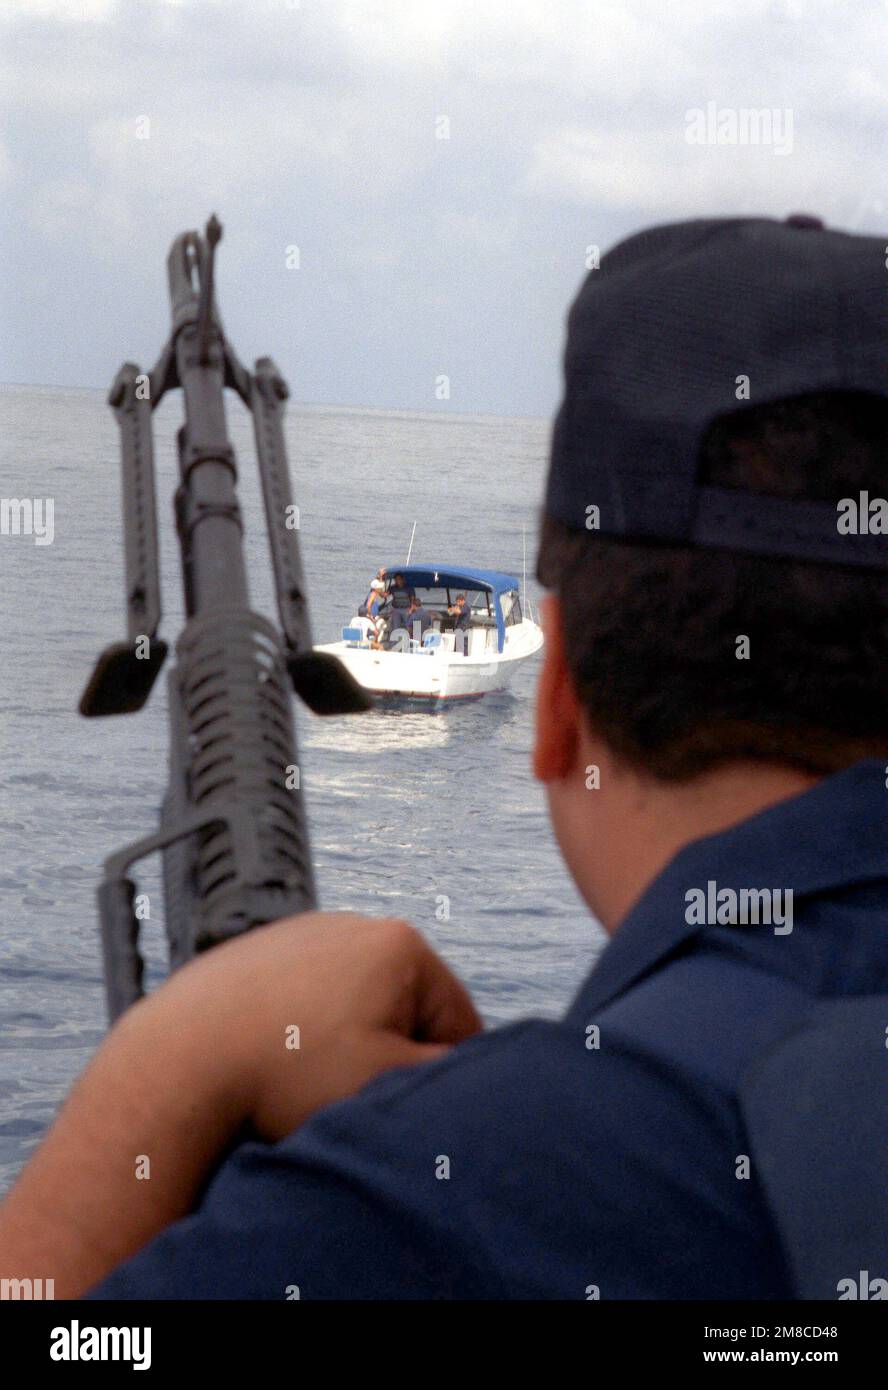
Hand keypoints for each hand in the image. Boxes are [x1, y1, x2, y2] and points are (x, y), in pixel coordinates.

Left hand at [0, 913, 479, 1295]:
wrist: (180, 1058)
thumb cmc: (284, 1070)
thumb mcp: (386, 1082)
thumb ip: (445, 1072)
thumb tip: (472, 1064)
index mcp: (399, 945)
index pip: (457, 1021)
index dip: (437, 1074)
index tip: (401, 1102)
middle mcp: (356, 925)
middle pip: (404, 1008)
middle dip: (387, 1053)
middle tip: (348, 1093)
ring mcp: (306, 932)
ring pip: (355, 1004)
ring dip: (345, 1043)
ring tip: (305, 1078)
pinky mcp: (265, 950)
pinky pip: (308, 998)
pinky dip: (303, 1030)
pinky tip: (277, 1060)